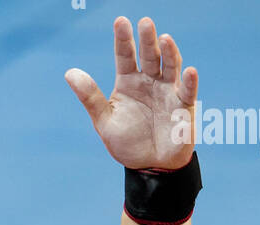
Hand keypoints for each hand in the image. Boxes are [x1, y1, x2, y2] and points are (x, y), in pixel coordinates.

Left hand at [65, 15, 197, 169]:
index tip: (121, 21)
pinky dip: (189, 81)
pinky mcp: (183, 106)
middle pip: (150, 55)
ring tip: (164, 39)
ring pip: (170, 67)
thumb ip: (90, 98)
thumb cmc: (127, 143)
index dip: (123, 39)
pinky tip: (189, 71)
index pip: (125, 56)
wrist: (149, 167)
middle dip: (148, 39)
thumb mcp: (104, 122)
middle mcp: (149, 81)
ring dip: (169, 53)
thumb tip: (69, 73)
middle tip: (145, 23)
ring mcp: (168, 91)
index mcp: (128, 82)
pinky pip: (187, 91)